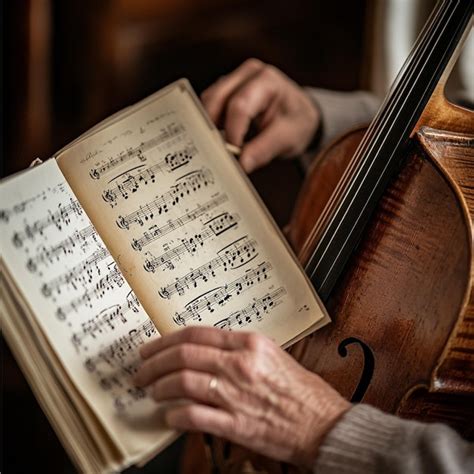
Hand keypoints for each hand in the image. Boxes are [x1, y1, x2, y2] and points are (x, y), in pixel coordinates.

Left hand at [134, 327, 349, 468]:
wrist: (323, 424)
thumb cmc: (301, 390)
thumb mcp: (271, 355)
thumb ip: (237, 349)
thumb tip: (203, 351)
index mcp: (249, 343)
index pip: (196, 334)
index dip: (166, 340)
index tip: (151, 348)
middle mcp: (240, 364)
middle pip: (184, 355)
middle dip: (154, 363)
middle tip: (142, 371)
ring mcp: (236, 394)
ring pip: (184, 382)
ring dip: (161, 387)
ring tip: (152, 391)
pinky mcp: (237, 424)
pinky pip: (195, 416)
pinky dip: (175, 416)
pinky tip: (169, 417)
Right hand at [201, 59, 319, 172]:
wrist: (301, 114)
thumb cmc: (297, 122)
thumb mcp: (288, 138)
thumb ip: (264, 150)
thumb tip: (242, 164)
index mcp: (267, 80)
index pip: (239, 106)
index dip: (232, 133)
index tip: (233, 156)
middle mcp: (247, 74)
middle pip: (216, 99)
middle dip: (213, 128)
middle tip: (219, 154)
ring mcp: (234, 80)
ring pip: (208, 102)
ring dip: (209, 126)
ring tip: (219, 147)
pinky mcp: (225, 90)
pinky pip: (209, 106)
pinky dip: (210, 124)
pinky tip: (218, 139)